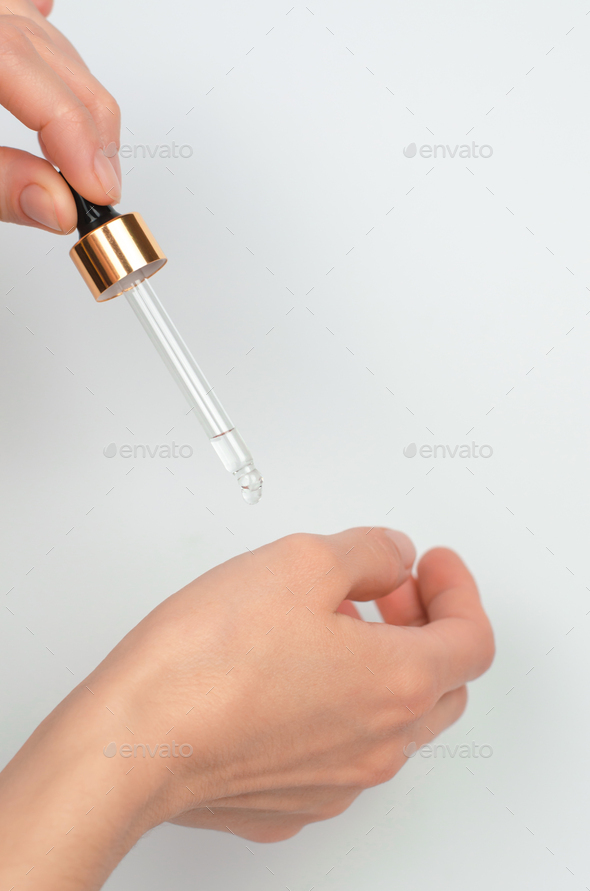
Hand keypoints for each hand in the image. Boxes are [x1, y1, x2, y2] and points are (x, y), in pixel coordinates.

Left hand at [0, 0, 120, 233]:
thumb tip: (57, 206)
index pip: (32, 73)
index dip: (77, 136)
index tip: (98, 189)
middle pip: (53, 57)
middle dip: (91, 128)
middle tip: (101, 191)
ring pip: (53, 42)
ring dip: (78, 97)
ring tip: (86, 155)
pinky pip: (24, 7)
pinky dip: (45, 30)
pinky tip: (52, 24)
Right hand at [0, 527, 493, 889]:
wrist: (134, 742)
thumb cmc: (206, 662)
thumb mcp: (301, 561)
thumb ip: (369, 552)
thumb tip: (392, 556)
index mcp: (397, 683)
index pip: (472, 638)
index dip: (459, 591)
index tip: (435, 567)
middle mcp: (379, 744)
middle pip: (441, 682)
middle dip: (423, 624)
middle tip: (388, 590)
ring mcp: (338, 781)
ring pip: (393, 718)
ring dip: (381, 664)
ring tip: (330, 622)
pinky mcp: (294, 798)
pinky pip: (342, 749)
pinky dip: (340, 704)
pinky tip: (294, 673)